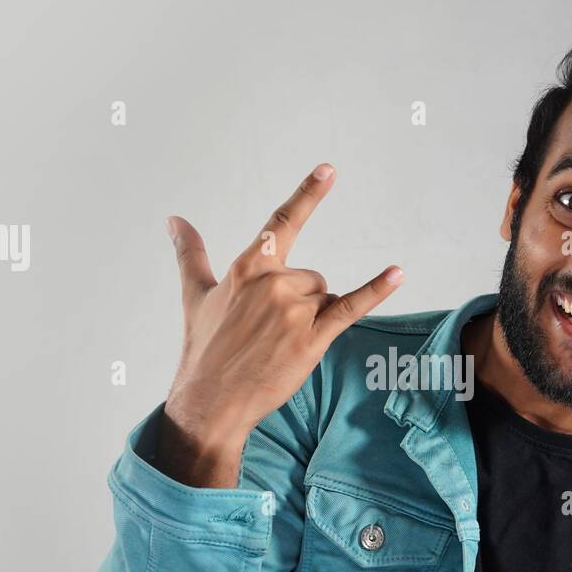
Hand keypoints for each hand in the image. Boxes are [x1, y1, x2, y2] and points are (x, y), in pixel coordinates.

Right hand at [157, 163, 403, 485]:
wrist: (211, 401)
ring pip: (324, 297)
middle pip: (311, 277)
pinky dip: (377, 289)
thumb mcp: (196, 295)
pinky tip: (397, 273)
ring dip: (312, 317)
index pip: (282, 222)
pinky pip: (352, 307)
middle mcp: (273, 284)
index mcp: (247, 268)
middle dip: (299, 301)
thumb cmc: (203, 349)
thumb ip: (190, 253)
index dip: (308, 194)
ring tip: (280, 344)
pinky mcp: (313, 338)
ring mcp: (295, 311)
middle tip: (269, 332)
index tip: (329, 169)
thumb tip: (175, 220)